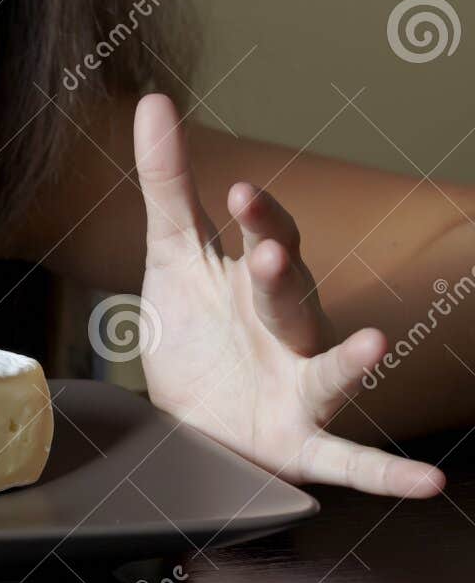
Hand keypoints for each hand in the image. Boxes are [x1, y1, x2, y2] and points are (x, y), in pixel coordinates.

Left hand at [131, 94, 443, 498]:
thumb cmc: (195, 327)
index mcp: (259, 280)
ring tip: (376, 343)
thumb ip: (168, 181)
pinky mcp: (298, 442)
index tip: (235, 192)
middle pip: (290, 298)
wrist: (187, 416)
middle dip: (280, 276)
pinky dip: (383, 472)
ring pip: (326, 370)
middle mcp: (289, 329)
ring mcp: (299, 386)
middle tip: (265, 252)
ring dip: (350, 360)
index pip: (265, 240)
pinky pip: (346, 460)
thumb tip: (155, 101)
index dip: (256, 218)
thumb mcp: (173, 253)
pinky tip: (426, 482)